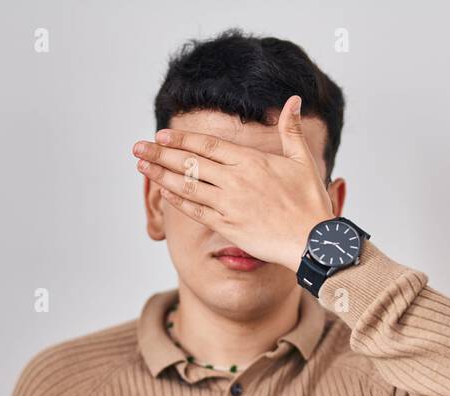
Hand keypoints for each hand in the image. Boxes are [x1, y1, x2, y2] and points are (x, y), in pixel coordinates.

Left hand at [133, 94, 334, 266]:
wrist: (312, 242)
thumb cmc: (310, 203)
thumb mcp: (303, 161)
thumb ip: (291, 130)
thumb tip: (293, 100)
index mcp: (251, 162)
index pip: (208, 146)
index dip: (181, 139)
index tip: (160, 135)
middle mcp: (235, 181)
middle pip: (190, 163)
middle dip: (160, 154)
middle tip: (137, 147)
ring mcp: (229, 205)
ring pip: (187, 186)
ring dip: (161, 175)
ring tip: (141, 166)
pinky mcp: (228, 226)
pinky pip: (196, 211)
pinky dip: (177, 200)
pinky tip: (162, 192)